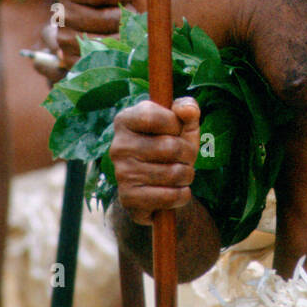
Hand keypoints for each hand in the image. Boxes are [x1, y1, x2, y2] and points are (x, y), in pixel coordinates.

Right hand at [55, 0, 145, 69]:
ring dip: (124, 37)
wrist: (128, 32)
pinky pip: (98, 61)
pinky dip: (115, 56)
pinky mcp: (71, 63)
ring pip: (103, 42)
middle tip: (126, 16)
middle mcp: (61, 15)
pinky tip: (118, 47)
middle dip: (125, 18)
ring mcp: (63, 41)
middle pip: (104, 19)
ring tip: (124, 30)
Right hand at [112, 97, 199, 225]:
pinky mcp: (128, 198)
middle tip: (185, 157)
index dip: (175, 124)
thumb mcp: (183, 124)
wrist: (158, 186)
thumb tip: (188, 110)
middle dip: (188, 153)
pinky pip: (169, 196)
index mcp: (126, 120)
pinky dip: (182, 195)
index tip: (176, 130)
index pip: (154, 117)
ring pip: (173, 173)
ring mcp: (121, 173)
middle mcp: (118, 146)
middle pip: (170, 147)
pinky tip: (176, 191)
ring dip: (187, 175)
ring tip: (181, 174)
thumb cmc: (172, 146)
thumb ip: (188, 108)